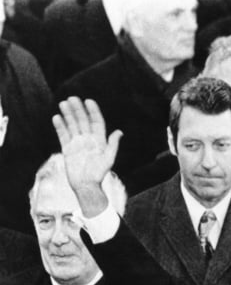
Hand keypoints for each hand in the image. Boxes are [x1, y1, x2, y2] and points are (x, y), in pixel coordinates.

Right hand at [52, 97, 120, 216]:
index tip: (88, 101)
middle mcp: (88, 140)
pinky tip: (57, 117)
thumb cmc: (99, 173)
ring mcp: (77, 143)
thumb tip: (119, 132)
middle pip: (83, 121)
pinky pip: (63, 135)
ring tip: (63, 103)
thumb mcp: (108, 158)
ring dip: (68, 114)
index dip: (93, 111)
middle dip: (78, 109)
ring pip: (72, 125)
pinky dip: (60, 126)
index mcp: (99, 141)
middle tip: (73, 98)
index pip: (96, 122)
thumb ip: (112, 144)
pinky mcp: (67, 148)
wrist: (86, 185)